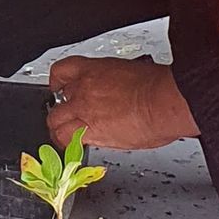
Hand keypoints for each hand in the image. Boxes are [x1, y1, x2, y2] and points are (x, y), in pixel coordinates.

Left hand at [46, 56, 197, 150]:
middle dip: (61, 109)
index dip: (58, 82)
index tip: (60, 87)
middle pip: (58, 99)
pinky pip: (66, 139)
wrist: (162, 101)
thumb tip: (125, 92)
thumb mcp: (132, 73)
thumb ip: (118, 83)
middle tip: (66, 116)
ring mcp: (84, 110)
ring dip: (58, 128)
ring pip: (56, 121)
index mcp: (94, 70)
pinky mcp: (90, 131)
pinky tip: (72, 147)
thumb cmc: (157, 87)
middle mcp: (84, 89)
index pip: (63, 71)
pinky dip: (67, 144)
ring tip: (63, 135)